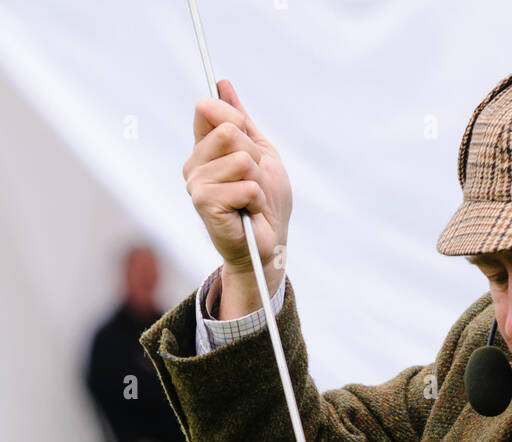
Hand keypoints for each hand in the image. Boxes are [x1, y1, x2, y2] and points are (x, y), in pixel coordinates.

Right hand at [184, 78, 292, 303]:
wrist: (270, 243)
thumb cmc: (266, 202)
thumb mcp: (261, 153)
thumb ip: (241, 120)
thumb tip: (222, 83)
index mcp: (205, 148)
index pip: (209, 108)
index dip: (235, 119)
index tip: (247, 140)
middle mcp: (194, 163)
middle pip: (229, 131)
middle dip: (254, 156)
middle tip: (254, 179)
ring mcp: (196, 183)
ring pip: (240, 159)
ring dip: (257, 181)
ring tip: (251, 199)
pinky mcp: (204, 203)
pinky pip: (246, 186)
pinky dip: (256, 200)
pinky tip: (248, 213)